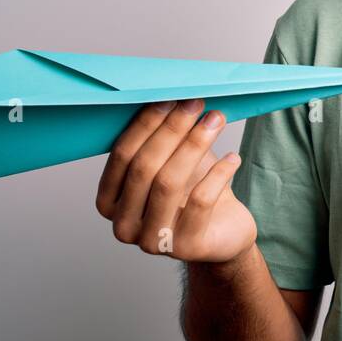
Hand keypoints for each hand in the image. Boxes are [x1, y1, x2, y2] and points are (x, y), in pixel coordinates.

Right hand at [96, 98, 257, 262]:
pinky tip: (233, 157)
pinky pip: (200, 202)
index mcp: (109, 201)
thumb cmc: (192, 191)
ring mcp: (152, 242)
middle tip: (196, 103)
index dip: (146, 124)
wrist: (223, 231)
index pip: (122, 155)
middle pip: (144, 168)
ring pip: (168, 183)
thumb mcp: (172, 161)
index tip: (171, 98)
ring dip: (194, 145)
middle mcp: (123, 225)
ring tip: (215, 120)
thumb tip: (170, 92)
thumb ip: (162, 137)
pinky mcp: (186, 248)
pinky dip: (218, 174)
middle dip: (171, 130)